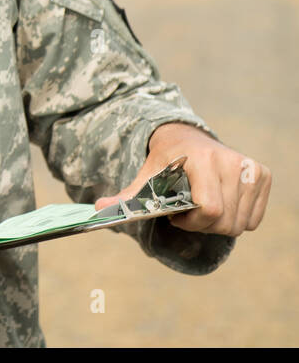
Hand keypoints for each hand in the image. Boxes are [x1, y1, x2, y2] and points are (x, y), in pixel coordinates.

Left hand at [94, 122, 269, 235]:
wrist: (185, 136)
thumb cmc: (164, 159)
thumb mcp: (146, 175)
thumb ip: (128, 195)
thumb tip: (99, 209)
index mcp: (203, 160)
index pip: (210, 209)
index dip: (192, 223)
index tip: (177, 216)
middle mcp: (232, 162)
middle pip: (225, 221)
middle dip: (202, 226)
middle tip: (187, 213)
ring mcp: (252, 168)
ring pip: (240, 223)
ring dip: (218, 224)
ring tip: (200, 206)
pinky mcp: (263, 175)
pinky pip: (253, 220)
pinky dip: (235, 219)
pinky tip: (219, 203)